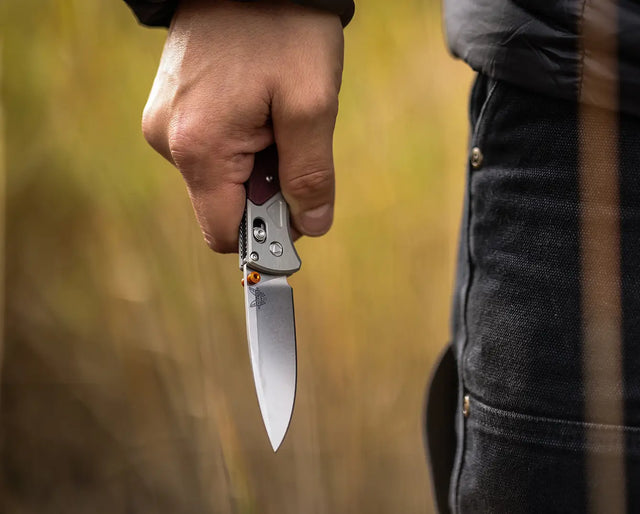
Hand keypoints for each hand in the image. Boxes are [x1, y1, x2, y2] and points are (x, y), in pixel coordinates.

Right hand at [142, 0, 343, 252]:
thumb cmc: (282, 27)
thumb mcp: (310, 104)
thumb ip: (310, 176)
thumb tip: (311, 227)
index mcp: (199, 148)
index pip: (225, 233)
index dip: (265, 237)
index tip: (297, 215)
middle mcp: (169, 142)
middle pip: (225, 205)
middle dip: (266, 189)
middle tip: (290, 140)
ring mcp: (167, 124)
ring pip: (222, 178)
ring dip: (257, 162)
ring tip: (272, 112)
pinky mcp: (173, 110)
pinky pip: (213, 150)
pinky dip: (243, 142)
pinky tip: (256, 104)